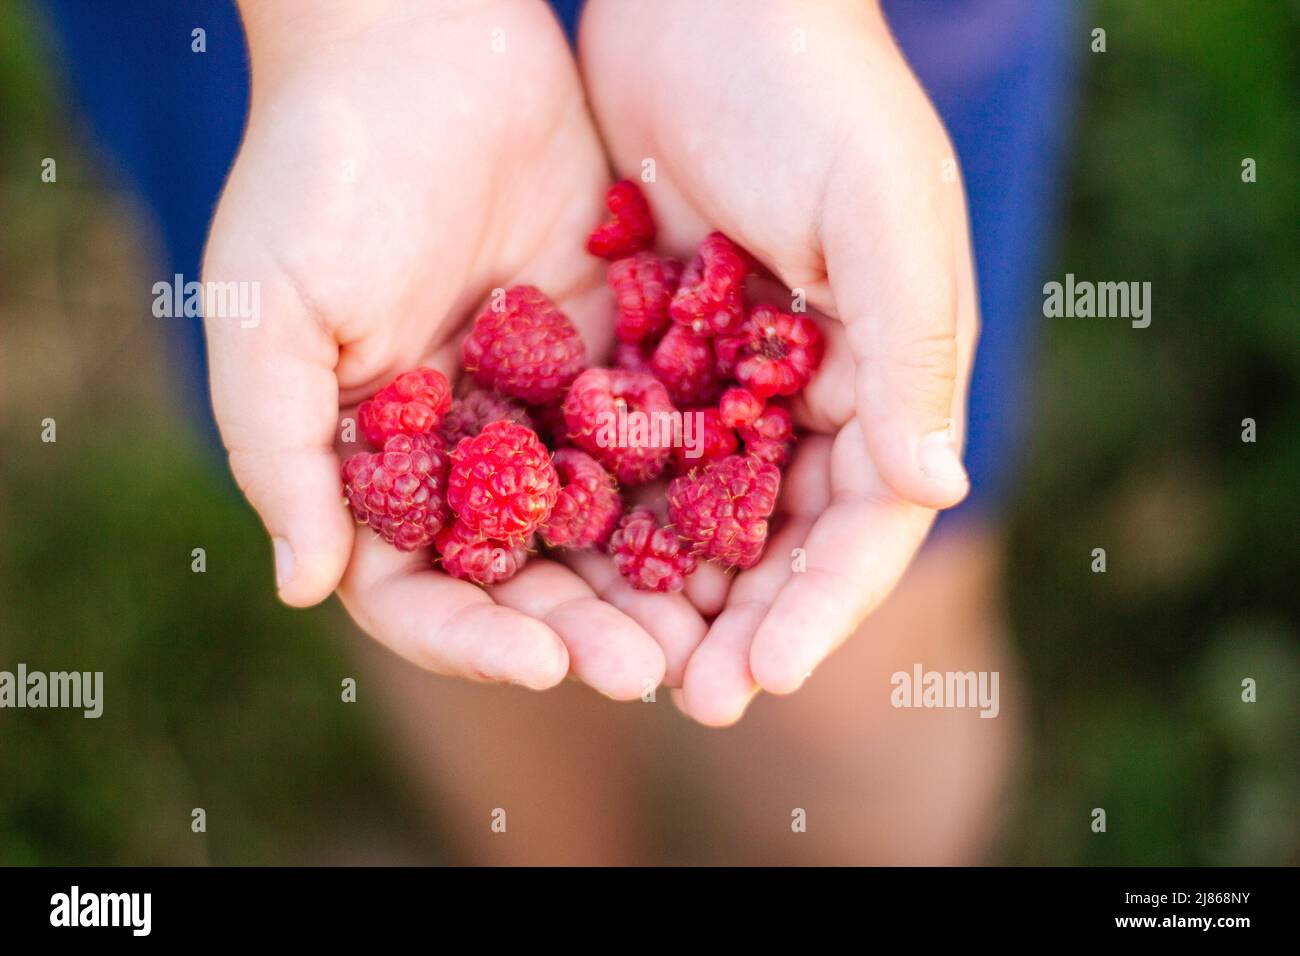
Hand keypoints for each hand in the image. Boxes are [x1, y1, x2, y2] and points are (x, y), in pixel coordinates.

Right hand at [204, 0, 706, 697]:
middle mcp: (457, 450)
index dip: (474, 638)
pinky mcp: (606, 353)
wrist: (419, 44)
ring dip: (646, 580)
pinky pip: (650, 438)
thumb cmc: (316, 174)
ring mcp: (535, 406)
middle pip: (521, 576)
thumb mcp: (266, 314)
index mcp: (369, 462)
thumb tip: (300, 583)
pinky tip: (739, 524)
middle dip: (581, 627)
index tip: (544, 662)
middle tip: (648, 668)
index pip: (416, 590)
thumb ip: (279, 452)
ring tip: (705, 625)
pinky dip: (687, 488)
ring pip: (599, 524)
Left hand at [580, 0, 977, 723]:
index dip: (818, 606)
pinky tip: (570, 561)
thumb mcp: (884, 212)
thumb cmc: (814, 88)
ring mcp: (728, 370)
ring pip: (704, 508)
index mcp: (886, 366)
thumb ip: (913, 354)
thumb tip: (938, 490)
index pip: (865, 519)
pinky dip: (612, 509)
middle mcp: (812, 384)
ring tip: (624, 658)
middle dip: (739, 620)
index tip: (757, 676)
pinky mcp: (653, 342)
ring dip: (670, 588)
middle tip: (685, 698)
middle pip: (780, 535)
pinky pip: (634, 447)